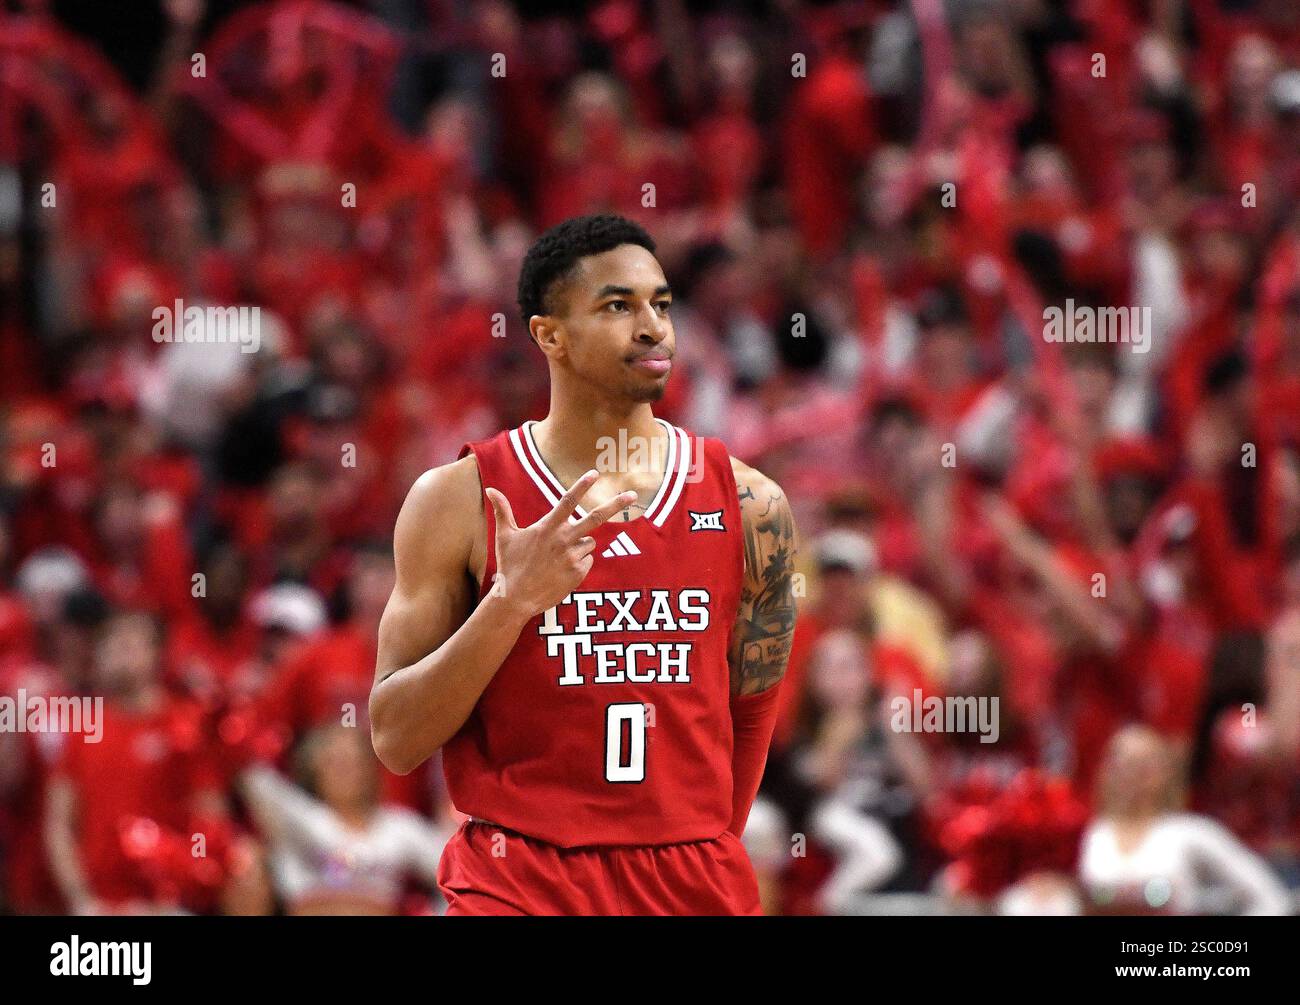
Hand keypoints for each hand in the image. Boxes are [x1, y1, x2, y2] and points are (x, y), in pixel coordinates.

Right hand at [485, 470, 634, 619]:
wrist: (515, 599)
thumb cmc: (510, 565)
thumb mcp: (504, 536)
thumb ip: (502, 510)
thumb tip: (490, 489)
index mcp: (547, 528)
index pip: (567, 502)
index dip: (582, 486)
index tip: (595, 473)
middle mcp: (563, 540)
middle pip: (595, 518)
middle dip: (616, 505)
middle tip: (634, 495)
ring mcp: (572, 557)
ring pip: (589, 542)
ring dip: (580, 545)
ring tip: (558, 558)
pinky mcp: (578, 573)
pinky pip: (588, 560)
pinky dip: (580, 562)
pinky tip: (562, 570)